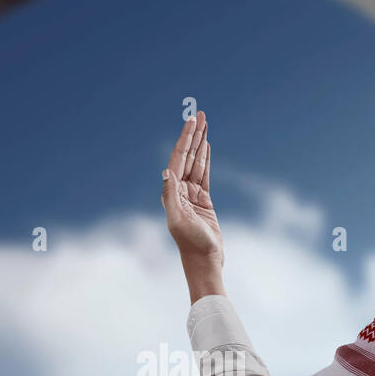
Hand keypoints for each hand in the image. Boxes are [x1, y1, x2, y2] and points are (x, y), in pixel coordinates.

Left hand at [162, 111, 224, 300]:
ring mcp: (191, 195)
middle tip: (200, 114)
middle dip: (193, 135)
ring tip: (205, 124)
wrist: (204, 261)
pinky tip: (207, 147)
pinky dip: (206, 160)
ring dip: (200, 143)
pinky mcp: (203, 201)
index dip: (185, 139)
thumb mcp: (178, 220)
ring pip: (196, 163)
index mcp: (171, 192)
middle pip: (187, 156)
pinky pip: (204, 174)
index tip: (191, 121)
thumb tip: (167, 172)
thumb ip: (171, 196)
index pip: (178, 159)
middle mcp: (179, 191)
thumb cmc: (191, 244)